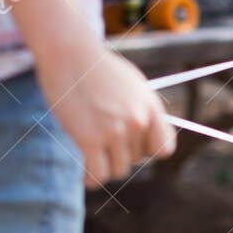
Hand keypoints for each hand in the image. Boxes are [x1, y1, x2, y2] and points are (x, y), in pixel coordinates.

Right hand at [34, 46, 175, 188]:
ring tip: (92, 158)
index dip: (148, 152)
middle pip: (136, 160)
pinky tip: (85, 178)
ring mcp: (115, 131)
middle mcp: (137, 121)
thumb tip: (145, 135)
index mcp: (151, 108)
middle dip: (120, 154)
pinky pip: (98, 174)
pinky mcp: (90, 138)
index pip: (164, 149)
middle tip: (101, 140)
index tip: (134, 148)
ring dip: (105, 167)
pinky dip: (91, 180)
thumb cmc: (96, 68)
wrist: (68, 52)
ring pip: (118, 170)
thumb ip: (141, 110)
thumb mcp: (132, 85)